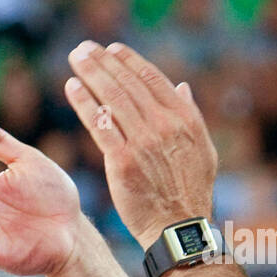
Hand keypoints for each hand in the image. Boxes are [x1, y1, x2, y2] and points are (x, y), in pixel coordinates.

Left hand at [64, 40, 218, 249]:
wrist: (177, 228)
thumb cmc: (191, 192)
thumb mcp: (204, 150)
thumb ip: (191, 116)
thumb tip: (182, 86)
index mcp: (185, 119)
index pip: (153, 78)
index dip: (130, 61)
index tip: (112, 49)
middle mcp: (164, 125)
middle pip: (128, 83)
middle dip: (104, 61)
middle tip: (84, 48)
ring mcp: (143, 142)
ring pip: (112, 98)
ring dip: (91, 73)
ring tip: (76, 57)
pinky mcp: (123, 161)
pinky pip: (99, 124)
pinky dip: (84, 103)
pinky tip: (72, 88)